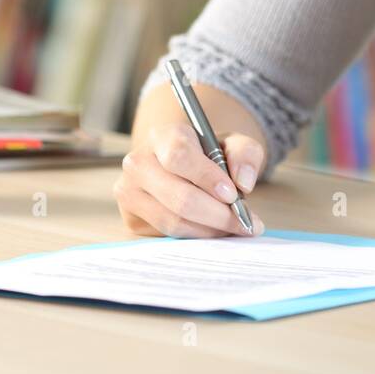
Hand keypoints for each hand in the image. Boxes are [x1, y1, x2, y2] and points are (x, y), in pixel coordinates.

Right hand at [113, 122, 265, 237]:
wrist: (183, 169)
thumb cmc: (209, 156)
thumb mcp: (233, 144)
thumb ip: (245, 154)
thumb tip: (243, 183)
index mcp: (162, 136)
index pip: (179, 156)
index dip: (207, 178)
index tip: (233, 194)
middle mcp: (138, 163)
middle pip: (178, 197)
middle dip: (218, 214)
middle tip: (245, 221)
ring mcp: (129, 193)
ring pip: (173, 221)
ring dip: (210, 229)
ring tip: (235, 227)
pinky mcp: (131, 219)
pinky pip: (167, 235)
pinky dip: (197, 237)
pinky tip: (214, 230)